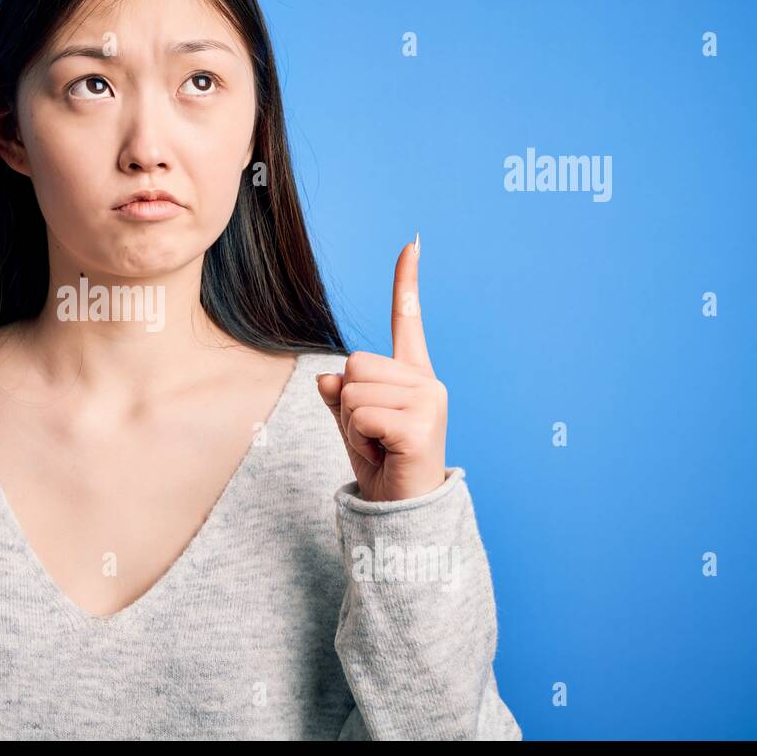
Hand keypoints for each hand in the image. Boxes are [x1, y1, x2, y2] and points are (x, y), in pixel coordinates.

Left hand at [317, 236, 447, 501]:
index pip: (405, 322)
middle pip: (355, 363)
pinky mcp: (420, 425)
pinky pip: (359, 414)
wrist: (401, 511)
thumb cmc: (380, 463)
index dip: (405, 283)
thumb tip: (329, 378)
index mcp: (411, 375)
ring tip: (378, 444)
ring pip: (353, 389)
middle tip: (373, 433)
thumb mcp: (351, 422)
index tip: (411, 243)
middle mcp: (426, 382)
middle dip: (349, 401)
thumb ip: (340, 393)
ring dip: (352, 422)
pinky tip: (384, 452)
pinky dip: (358, 437)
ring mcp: (428, 401)